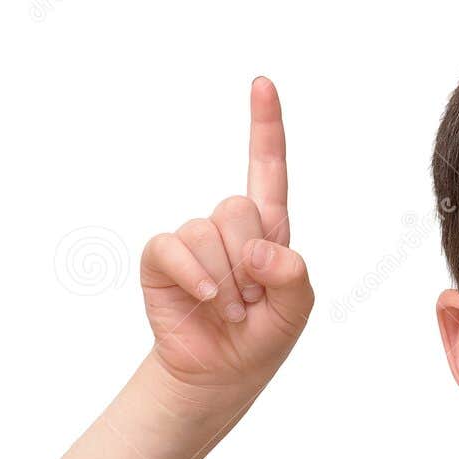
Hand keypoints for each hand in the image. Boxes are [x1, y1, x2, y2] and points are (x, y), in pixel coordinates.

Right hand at [138, 77, 313, 409]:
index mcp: (268, 229)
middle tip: (253, 300)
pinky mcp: (162, 258)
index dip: (265, 127)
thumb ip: (292, 274)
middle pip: (239, 208)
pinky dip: (197, 276)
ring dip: (228, 280)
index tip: (263, 84)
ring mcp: (193, 240)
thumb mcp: (296, 307)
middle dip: (251, 261)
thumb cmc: (263, 335)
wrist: (221, 374)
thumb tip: (258, 250)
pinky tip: (208, 299)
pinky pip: (175, 248)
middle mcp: (229, 227)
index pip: (267, 170)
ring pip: (209, 231)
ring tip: (233, 308)